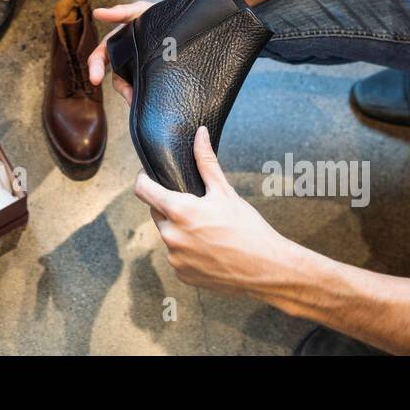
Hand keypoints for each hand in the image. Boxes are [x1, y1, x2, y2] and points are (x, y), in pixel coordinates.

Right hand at [87, 0, 152, 101]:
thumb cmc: (151, 13)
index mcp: (115, 44)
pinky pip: (148, 87)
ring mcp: (139, 69)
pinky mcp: (153, 75)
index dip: (96, 68)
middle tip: (129, 98)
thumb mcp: (137, 11)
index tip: (95, 79)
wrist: (177, 19)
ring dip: (136, 95)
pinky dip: (148, 94)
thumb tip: (97, 12)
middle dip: (123, 89)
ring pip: (133, 86)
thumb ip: (119, 12)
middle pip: (118, 79)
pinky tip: (154, 100)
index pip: (100, 58)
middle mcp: (124, 60)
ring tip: (143, 102)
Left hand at [135, 128, 292, 295]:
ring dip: (180, 230)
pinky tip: (210, 250)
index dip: (144, 179)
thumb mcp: (225, 191)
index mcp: (179, 211)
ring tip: (208, 230)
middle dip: (170, 207)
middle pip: (157, 212)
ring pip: (168, 236)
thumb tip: (200, 134)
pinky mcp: (182, 275)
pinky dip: (188, 251)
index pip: (142, 190)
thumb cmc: (248, 228)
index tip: (150, 176)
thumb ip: (206, 161)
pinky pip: (177, 257)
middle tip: (196, 206)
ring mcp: (175, 258)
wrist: (267, 269)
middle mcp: (171, 236)